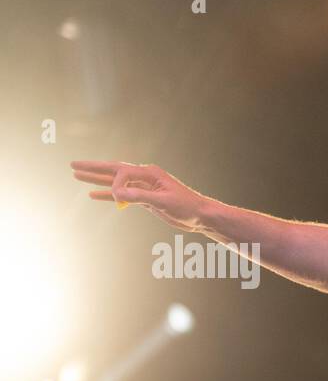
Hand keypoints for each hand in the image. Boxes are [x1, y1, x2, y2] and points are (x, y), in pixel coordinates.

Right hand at [71, 160, 209, 231]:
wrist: (200, 216)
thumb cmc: (187, 206)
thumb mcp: (164, 201)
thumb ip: (139, 196)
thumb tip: (117, 193)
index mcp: (150, 173)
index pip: (123, 172)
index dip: (115, 184)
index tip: (117, 197)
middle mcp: (144, 177)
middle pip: (113, 170)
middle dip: (93, 168)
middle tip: (73, 164)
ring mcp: (143, 188)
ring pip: (115, 182)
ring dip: (96, 180)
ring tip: (77, 175)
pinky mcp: (145, 199)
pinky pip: (121, 196)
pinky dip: (107, 195)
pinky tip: (93, 195)